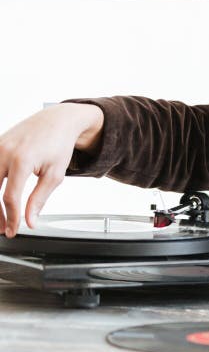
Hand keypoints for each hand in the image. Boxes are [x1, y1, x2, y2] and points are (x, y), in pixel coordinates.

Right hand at [0, 103, 103, 236]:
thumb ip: (39, 198)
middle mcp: (3, 152)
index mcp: (22, 160)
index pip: (9, 196)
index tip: (13, 230)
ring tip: (0, 218)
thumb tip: (29, 221)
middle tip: (3, 228)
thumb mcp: (55, 174)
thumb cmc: (59, 145)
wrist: (57, 121)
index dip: (11, 217)